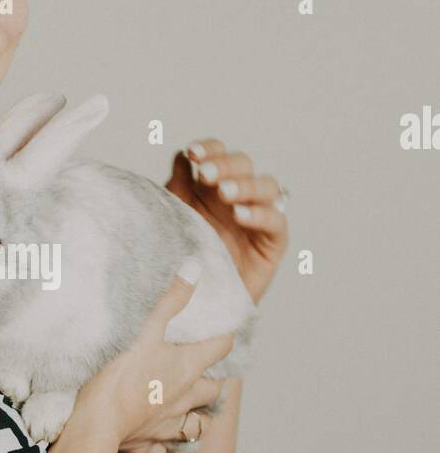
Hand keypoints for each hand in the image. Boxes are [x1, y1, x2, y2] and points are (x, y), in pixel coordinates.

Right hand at [73, 268, 233, 452]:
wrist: (92, 424)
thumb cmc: (117, 375)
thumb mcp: (143, 329)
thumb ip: (169, 299)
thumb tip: (194, 269)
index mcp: (186, 368)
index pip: (220, 350)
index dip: (225, 338)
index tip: (224, 331)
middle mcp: (183, 399)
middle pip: (213, 390)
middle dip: (214, 380)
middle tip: (206, 370)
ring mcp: (167, 425)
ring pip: (197, 426)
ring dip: (197, 416)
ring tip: (190, 406)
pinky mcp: (146, 444)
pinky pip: (163, 448)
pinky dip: (164, 443)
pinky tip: (157, 436)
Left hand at [165, 138, 288, 305]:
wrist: (195, 303)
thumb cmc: (186, 259)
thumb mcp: (175, 220)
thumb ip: (177, 188)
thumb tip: (179, 156)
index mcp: (213, 186)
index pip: (218, 155)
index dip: (209, 149)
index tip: (191, 154)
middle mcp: (239, 196)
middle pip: (243, 164)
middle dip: (224, 166)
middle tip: (205, 174)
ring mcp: (258, 216)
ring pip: (266, 186)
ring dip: (245, 185)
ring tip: (224, 194)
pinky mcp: (272, 242)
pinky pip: (276, 220)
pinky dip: (260, 214)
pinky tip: (240, 216)